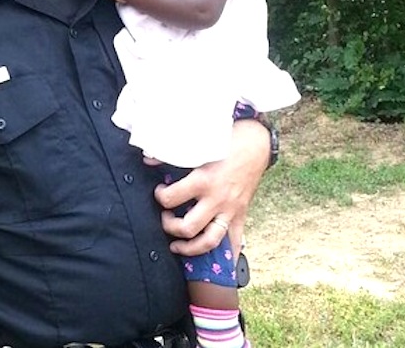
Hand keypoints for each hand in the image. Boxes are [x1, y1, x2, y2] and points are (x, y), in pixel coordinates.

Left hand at [154, 119, 269, 255]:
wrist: (256, 143)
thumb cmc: (227, 140)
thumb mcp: (199, 142)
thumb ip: (172, 153)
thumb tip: (148, 159)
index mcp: (203, 180)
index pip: (171, 198)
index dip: (159, 196)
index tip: (159, 191)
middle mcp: (217, 199)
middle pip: (187, 227)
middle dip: (170, 226)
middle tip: (165, 217)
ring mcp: (230, 210)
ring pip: (209, 241)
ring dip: (190, 248)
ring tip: (177, 245)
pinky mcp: (240, 214)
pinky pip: (235, 241)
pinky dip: (228, 256)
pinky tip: (219, 264)